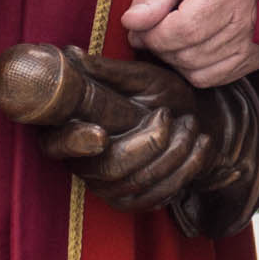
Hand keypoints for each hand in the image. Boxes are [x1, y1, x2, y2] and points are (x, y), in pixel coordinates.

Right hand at [0, 45, 224, 212]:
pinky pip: (160, 194)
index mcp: (73, 130)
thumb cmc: (161, 96)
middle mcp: (83, 165)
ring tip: (191, 124)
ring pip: (139, 181)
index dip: (75, 142)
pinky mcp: (133, 203)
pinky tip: (200, 144)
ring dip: (175, 151)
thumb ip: (109, 73)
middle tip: (169, 115)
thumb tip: (72, 56)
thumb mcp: (141, 79)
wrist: (196, 122)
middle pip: (110, 167)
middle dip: (150, 143)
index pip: (58, 144)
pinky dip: (188, 167)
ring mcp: (108, 189)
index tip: (100, 135)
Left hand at [120, 0, 258, 86]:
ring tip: (169, 31)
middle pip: (189, 53)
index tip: (137, 24)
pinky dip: (190, 67)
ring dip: (172, 56)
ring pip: (196, 70)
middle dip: (158, 45)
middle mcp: (249, 17)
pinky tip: (187, 45)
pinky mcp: (252, 57)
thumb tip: (132, 22)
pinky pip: (210, 78)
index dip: (151, 33)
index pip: (184, 29)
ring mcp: (253, 40)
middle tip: (149, 26)